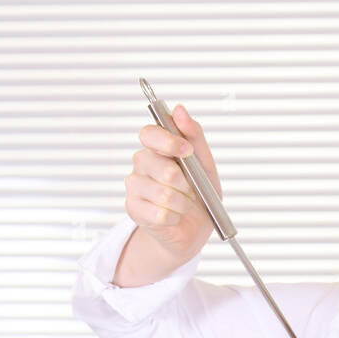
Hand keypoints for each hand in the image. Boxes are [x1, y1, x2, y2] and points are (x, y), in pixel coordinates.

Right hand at [125, 104, 222, 258]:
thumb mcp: (205, 164)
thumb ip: (194, 136)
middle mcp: (141, 164)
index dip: (169, 142)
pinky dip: (175, 217)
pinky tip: (174, 216)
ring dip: (182, 203)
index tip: (187, 152)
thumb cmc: (199, 194)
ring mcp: (134, 187)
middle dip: (184, 182)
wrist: (194, 228)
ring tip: (183, 204)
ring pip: (163, 193)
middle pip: (160, 166)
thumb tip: (179, 109)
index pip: (149, 134)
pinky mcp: (134, 209)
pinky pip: (160, 213)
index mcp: (155, 148)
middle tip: (191, 189)